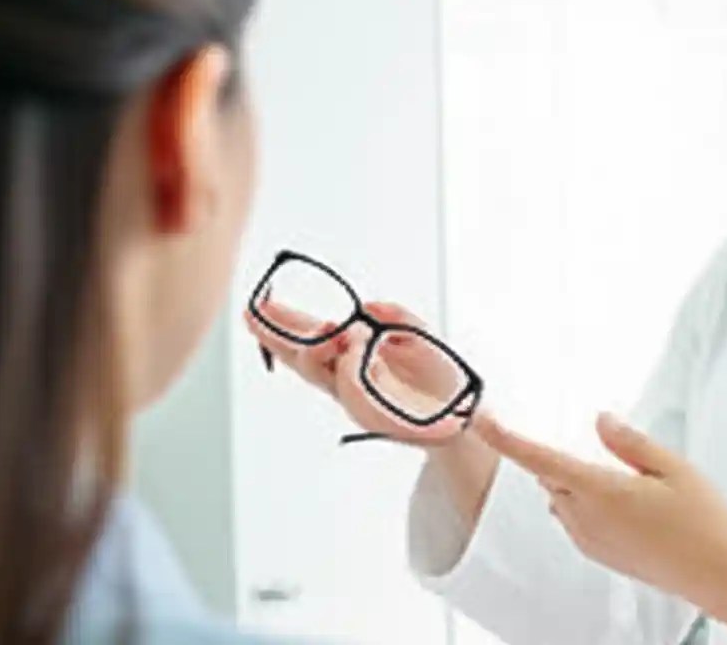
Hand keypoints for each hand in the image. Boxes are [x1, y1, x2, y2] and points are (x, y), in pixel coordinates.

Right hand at [244, 300, 467, 445]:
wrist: (467, 413)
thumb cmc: (439, 376)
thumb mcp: (418, 333)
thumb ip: (396, 316)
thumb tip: (369, 307)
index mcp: (351, 359)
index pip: (308, 341)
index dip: (282, 326)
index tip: (259, 308)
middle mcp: (348, 382)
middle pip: (305, 362)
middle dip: (281, 339)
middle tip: (260, 316)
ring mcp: (361, 402)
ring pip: (328, 377)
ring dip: (323, 350)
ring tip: (330, 328)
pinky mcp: (379, 420)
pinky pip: (358, 395)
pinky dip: (354, 369)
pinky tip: (355, 346)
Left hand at [472, 412, 726, 639]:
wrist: (720, 576)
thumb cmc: (703, 522)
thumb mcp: (672, 467)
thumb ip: (629, 441)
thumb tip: (600, 421)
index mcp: (601, 491)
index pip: (539, 459)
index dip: (506, 438)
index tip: (483, 420)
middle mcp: (586, 518)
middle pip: (549, 477)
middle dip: (558, 457)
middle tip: (596, 448)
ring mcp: (591, 540)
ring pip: (560, 499)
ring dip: (572, 481)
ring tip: (622, 479)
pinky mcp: (599, 555)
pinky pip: (573, 520)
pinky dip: (584, 503)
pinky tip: (625, 502)